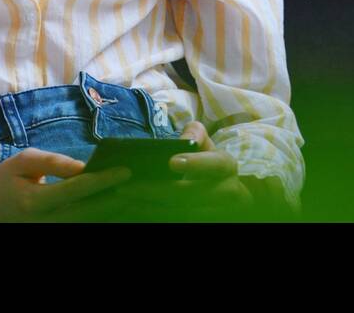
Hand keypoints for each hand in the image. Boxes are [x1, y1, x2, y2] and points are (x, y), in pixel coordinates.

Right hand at [0, 148, 131, 221]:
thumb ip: (53, 161)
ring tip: (138, 195)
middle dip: (118, 199)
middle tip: (142, 185)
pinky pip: (83, 226)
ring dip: (114, 211)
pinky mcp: (55, 234)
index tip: (126, 171)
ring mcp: (50, 232)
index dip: (103, 180)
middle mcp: (44, 222)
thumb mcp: (23, 161)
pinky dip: (102, 216)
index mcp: (34, 201)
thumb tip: (83, 167)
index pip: (76, 190)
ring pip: (89, 224)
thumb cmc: (7, 179)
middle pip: (89, 213)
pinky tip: (121, 206)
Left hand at [110, 121, 256, 219]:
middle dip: (158, 191)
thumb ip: (195, 133)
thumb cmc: (207, 160)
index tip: (172, 162)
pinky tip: (134, 208)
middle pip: (191, 194)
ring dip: (151, 206)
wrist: (225, 192)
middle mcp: (227, 191)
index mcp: (227, 166)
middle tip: (128, 186)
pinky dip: (154, 214)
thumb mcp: (205, 143)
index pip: (215, 164)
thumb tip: (184, 139)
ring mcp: (216, 211)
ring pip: (182, 212)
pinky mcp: (204, 220)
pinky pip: (177, 218)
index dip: (196, 163)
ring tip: (126, 197)